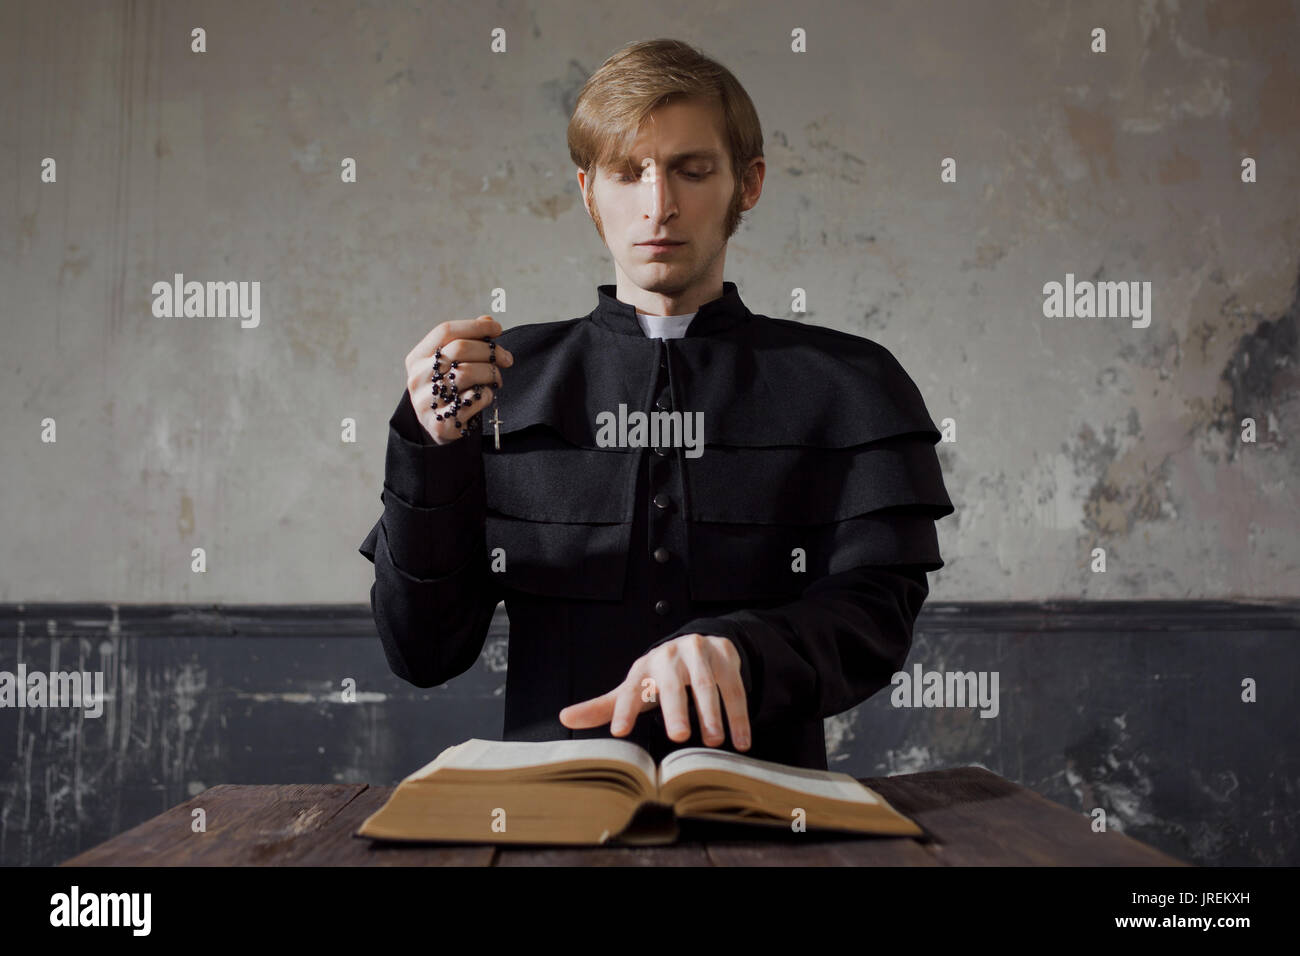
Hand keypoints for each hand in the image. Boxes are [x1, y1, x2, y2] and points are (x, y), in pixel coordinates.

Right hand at [405, 315, 514, 444]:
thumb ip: (466, 341)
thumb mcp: (449, 364)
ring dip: (491, 373)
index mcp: (417, 358)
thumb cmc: (448, 389)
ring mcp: (427, 401)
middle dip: (489, 350)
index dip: (475, 326)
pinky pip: (474, 399)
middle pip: (459, 349)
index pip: (445, 331)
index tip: (497, 329)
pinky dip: (487, 394)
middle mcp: (418, 377)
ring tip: (497, 378)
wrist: (438, 426)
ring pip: (467, 373)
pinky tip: (485, 395)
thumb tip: (487, 321)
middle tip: (507, 358)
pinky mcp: (443, 421)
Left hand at [558, 634, 751, 750]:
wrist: (698, 643)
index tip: (619, 732)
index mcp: (643, 668)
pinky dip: (739, 715)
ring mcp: (698, 652)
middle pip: (672, 685)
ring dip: (711, 713)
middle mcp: (669, 656)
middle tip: (678, 736)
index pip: (631, 690)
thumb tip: (564, 718)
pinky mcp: (724, 654)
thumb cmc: (659, 676)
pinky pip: (733, 687)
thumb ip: (604, 707)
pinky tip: (740, 740)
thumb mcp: (633, 688)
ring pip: (705, 685)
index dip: (624, 710)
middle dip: (674, 709)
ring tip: (713, 741)